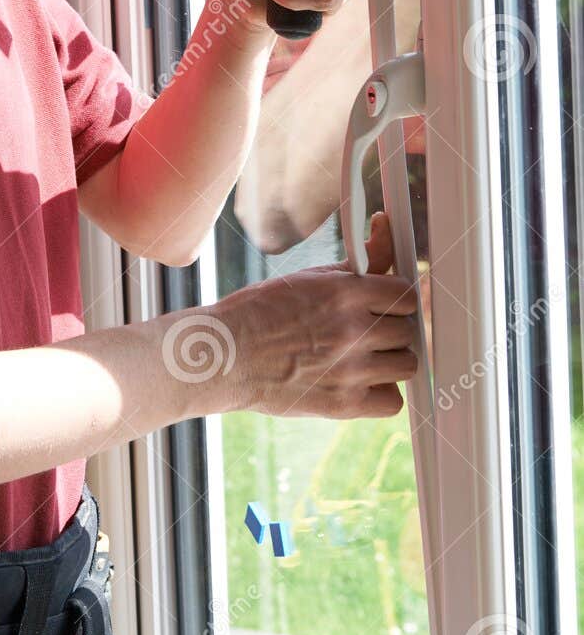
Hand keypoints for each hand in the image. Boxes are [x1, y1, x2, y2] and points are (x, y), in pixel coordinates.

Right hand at [178, 212, 418, 420]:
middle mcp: (352, 329)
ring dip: (390, 360)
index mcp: (344, 293)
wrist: (226, 356)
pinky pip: (392, 401)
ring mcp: (351, 369)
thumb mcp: (308, 278)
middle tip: (366, 331)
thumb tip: (383, 230)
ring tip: (363, 357)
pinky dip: (382, 394)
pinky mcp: (344, 404)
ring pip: (407, 364)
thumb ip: (356, 263)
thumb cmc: (260, 312)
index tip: (386, 305)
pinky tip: (360, 383)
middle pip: (408, 330)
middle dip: (391, 328)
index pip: (406, 293)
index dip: (397, 299)